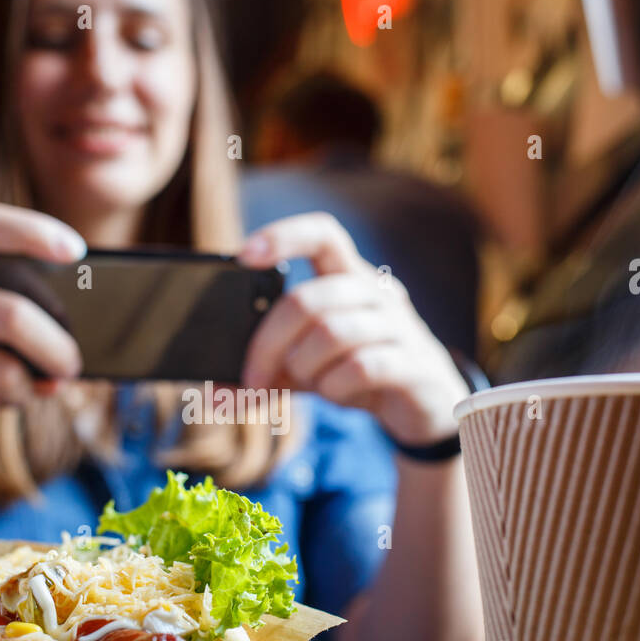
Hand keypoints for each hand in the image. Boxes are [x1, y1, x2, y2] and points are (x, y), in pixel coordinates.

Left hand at [238, 212, 468, 445]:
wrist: (425, 406)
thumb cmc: (359, 374)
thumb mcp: (308, 369)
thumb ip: (266, 374)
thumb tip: (214, 395)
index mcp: (349, 278)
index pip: (322, 234)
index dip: (284, 236)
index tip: (244, 256)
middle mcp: (377, 293)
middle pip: (309, 299)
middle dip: (268, 343)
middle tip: (251, 378)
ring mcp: (399, 327)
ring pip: (332, 333)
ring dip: (302, 366)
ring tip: (305, 383)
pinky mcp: (413, 364)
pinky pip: (361, 368)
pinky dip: (334, 386)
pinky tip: (335, 394)